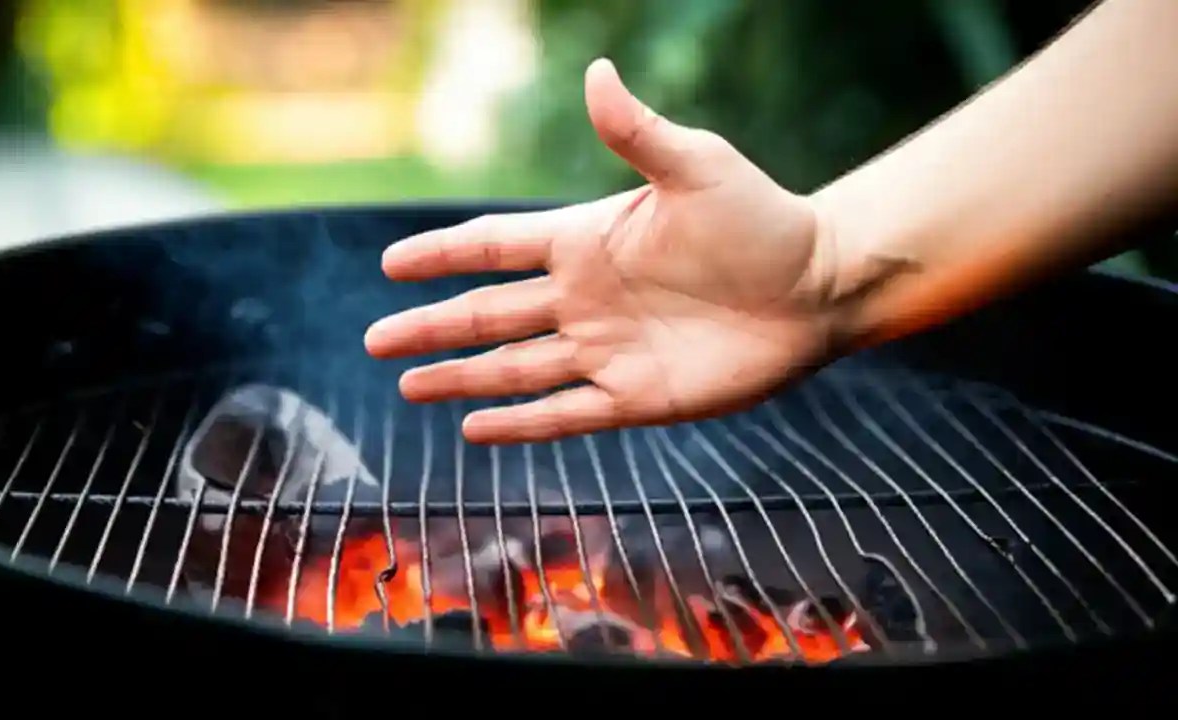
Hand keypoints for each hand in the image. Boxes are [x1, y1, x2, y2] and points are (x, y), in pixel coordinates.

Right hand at [364, 58, 841, 443]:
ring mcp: (605, 350)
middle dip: (431, 327)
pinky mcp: (635, 396)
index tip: (392, 264)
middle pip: (488, 314)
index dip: (442, 255)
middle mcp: (584, 297)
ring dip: (461, 379)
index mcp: (585, 240)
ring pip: (515, 369)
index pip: (494, 246)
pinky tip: (474, 430)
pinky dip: (519, 424)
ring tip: (409, 387)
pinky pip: (564, 414)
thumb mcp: (696, 167)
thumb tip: (595, 72)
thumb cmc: (760, 218)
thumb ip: (637, 133)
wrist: (817, 287)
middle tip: (376, 340)